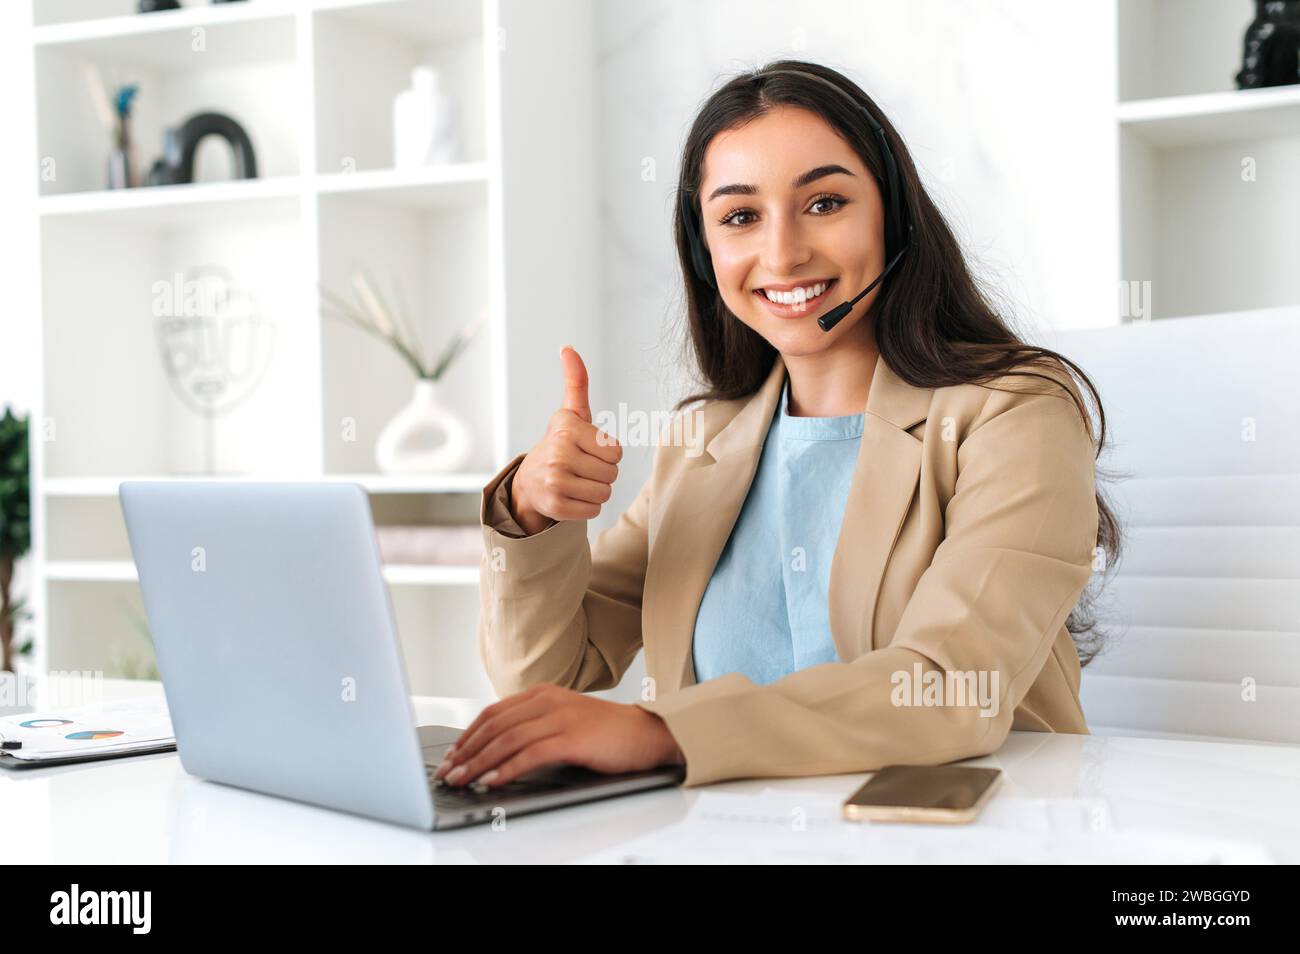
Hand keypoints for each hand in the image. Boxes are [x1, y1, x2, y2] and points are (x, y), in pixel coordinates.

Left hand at [432, 684, 684, 788]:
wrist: (647, 733)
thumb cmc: (607, 732)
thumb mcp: (564, 718)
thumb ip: (534, 725)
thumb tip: (497, 749)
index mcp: (543, 693)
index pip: (493, 712)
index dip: (468, 735)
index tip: (452, 755)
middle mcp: (548, 701)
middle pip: (495, 726)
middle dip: (466, 752)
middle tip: (448, 772)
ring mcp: (561, 718)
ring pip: (508, 740)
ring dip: (480, 763)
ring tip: (462, 780)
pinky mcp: (573, 738)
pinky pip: (531, 754)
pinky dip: (507, 769)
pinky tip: (494, 781)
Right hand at [509, 346, 622, 534]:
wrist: (528, 484)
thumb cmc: (559, 446)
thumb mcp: (569, 415)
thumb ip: (576, 382)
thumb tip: (568, 347)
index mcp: (566, 428)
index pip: (616, 451)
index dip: (607, 453)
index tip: (587, 449)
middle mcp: (557, 452)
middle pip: (612, 473)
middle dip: (602, 473)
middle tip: (580, 468)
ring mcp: (554, 480)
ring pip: (605, 493)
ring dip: (595, 491)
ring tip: (575, 482)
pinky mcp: (554, 505)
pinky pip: (593, 510)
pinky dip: (586, 508)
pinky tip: (570, 497)